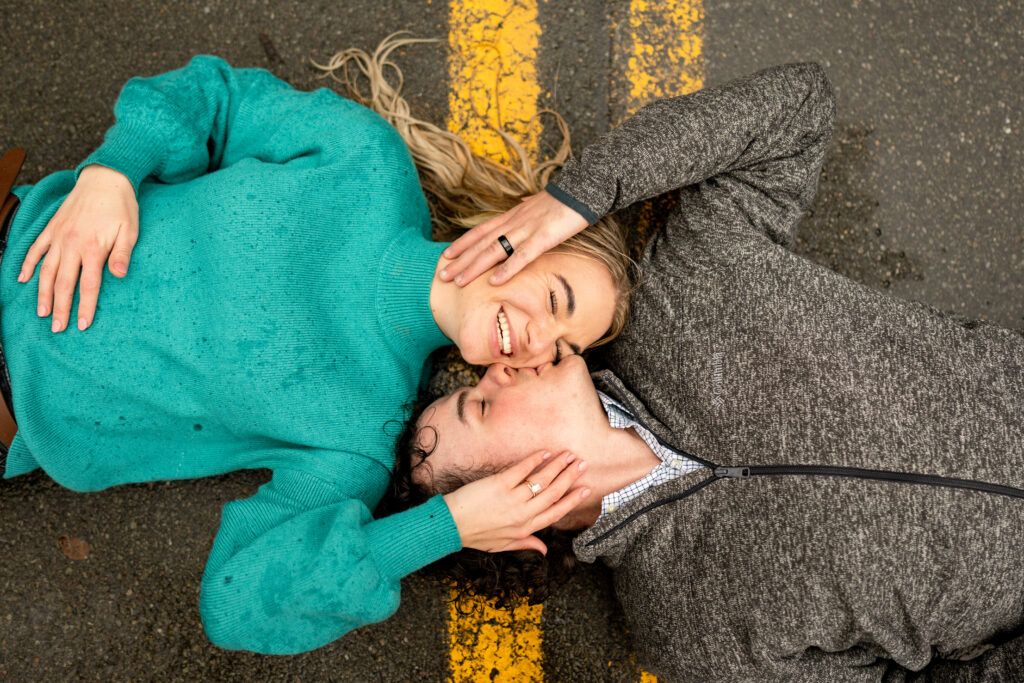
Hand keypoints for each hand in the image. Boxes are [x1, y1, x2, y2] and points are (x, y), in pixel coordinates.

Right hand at [19, 164, 138, 331]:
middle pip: (64, 283)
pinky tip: (22, 279)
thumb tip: (119, 275)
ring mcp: (59, 236)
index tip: (81, 325)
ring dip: (43, 293)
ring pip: (46, 270)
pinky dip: (27, 264)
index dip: (84, 307)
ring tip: (42, 312)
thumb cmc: (122, 206)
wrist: (105, 178)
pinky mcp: (52, 228)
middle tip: (58, 328)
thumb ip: (123, 254)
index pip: (88, 285)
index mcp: (94, 248)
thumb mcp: (130, 230)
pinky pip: (36, 249)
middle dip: (61, 308)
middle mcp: (72, 244)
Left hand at [439, 190, 588, 286]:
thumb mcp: (540, 202)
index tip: (446, 254)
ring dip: (474, 267)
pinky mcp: (544, 237)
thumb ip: (528, 205)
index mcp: (513, 215)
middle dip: (461, 260)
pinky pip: (522, 256)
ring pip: (494, 250)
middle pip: (482, 243)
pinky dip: (506, 270)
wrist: (584, 188)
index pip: (482, 230)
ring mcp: (528, 229)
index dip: (463, 243)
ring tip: (458, 282)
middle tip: (442, 275)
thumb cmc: (564, 198)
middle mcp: (515, 222)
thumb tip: (521, 201)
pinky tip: (494, 282)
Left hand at [443, 450, 590, 553]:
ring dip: (558, 465)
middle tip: (582, 464)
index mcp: (525, 528)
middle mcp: (523, 513)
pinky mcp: (499, 484)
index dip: (573, 500)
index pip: (556, 512)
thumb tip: (544, 550)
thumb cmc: (476, 535)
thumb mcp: (503, 545)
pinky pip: (522, 469)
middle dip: (570, 477)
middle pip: (554, 493)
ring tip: (569, 455)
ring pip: (542, 480)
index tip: (586, 489)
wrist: (451, 525)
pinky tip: (545, 452)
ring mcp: (512, 498)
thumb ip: (526, 544)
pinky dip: (535, 459)